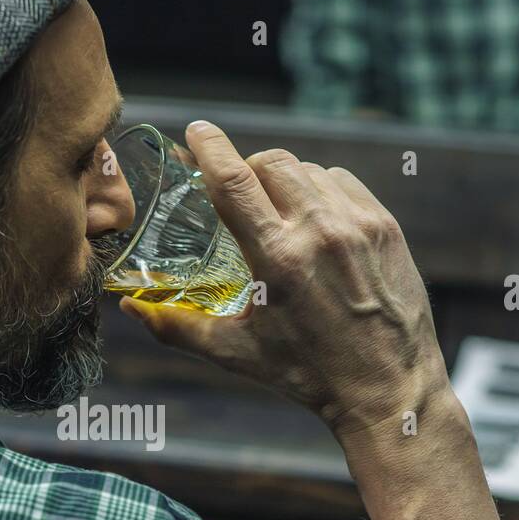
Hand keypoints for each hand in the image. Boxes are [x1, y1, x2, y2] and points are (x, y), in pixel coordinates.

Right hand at [119, 121, 448, 440]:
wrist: (387, 389)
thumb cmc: (308, 374)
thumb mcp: (236, 353)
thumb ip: (177, 327)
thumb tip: (131, 309)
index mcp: (277, 259)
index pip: (232, 179)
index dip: (209, 146)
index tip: (197, 130)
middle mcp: (318, 232)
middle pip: (270, 162)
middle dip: (247, 168)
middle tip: (239, 193)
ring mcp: (357, 224)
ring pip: (308, 169)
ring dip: (283, 180)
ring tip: (277, 213)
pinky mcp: (385, 226)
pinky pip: (343, 182)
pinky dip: (320, 190)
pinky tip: (314, 220)